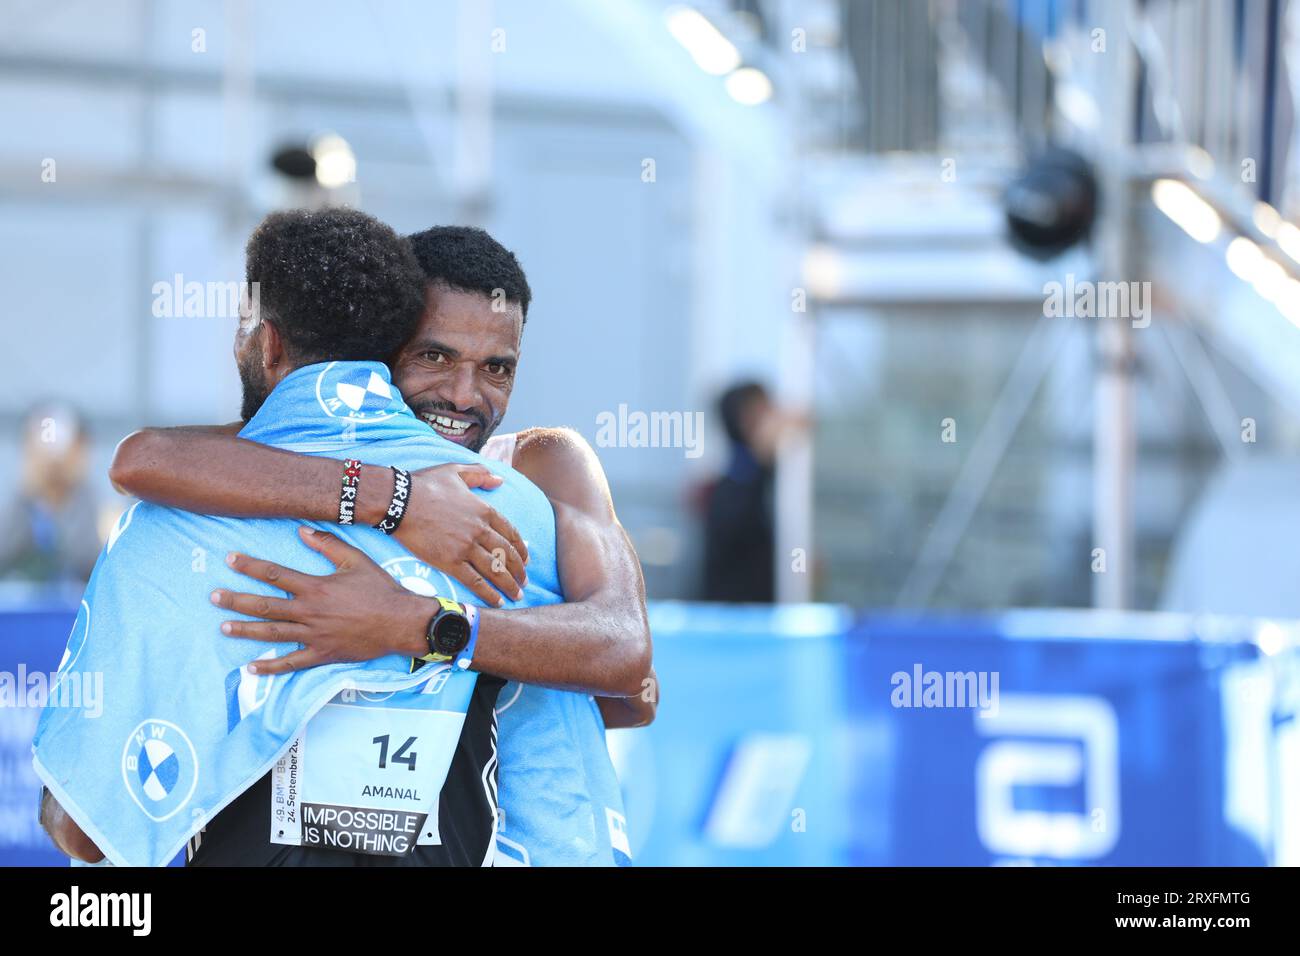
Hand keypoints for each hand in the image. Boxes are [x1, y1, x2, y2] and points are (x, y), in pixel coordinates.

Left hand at [211, 527, 430, 674]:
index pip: (275, 574)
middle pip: (265, 606)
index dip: (250, 566)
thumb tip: (301, 531)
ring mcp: (314, 635)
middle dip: (236, 600)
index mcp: (316, 587)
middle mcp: (310, 612)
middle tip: (214, 597)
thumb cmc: (381, 589)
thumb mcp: (356, 560)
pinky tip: (252, 668)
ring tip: (223, 626)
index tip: (230, 560)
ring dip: (246, 630)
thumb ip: (327, 545)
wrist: (401, 622)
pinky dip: (271, 667)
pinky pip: (292, 663)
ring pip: (273, 633)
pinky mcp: (322, 654)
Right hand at [396, 463, 526, 605]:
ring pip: (495, 570)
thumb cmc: (425, 484)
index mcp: (484, 510)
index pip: (511, 532)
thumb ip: (480, 474)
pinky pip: (475, 581)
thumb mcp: (456, 471)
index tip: (526, 559)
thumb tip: (500, 479)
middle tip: (525, 581)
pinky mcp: (451, 562)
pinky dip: (489, 593)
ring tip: (517, 594)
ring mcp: (466, 547)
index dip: (521, 548)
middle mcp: (480, 530)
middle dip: (519, 570)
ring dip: (509, 585)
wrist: (400, 501)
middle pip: (507, 554)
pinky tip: (498, 601)